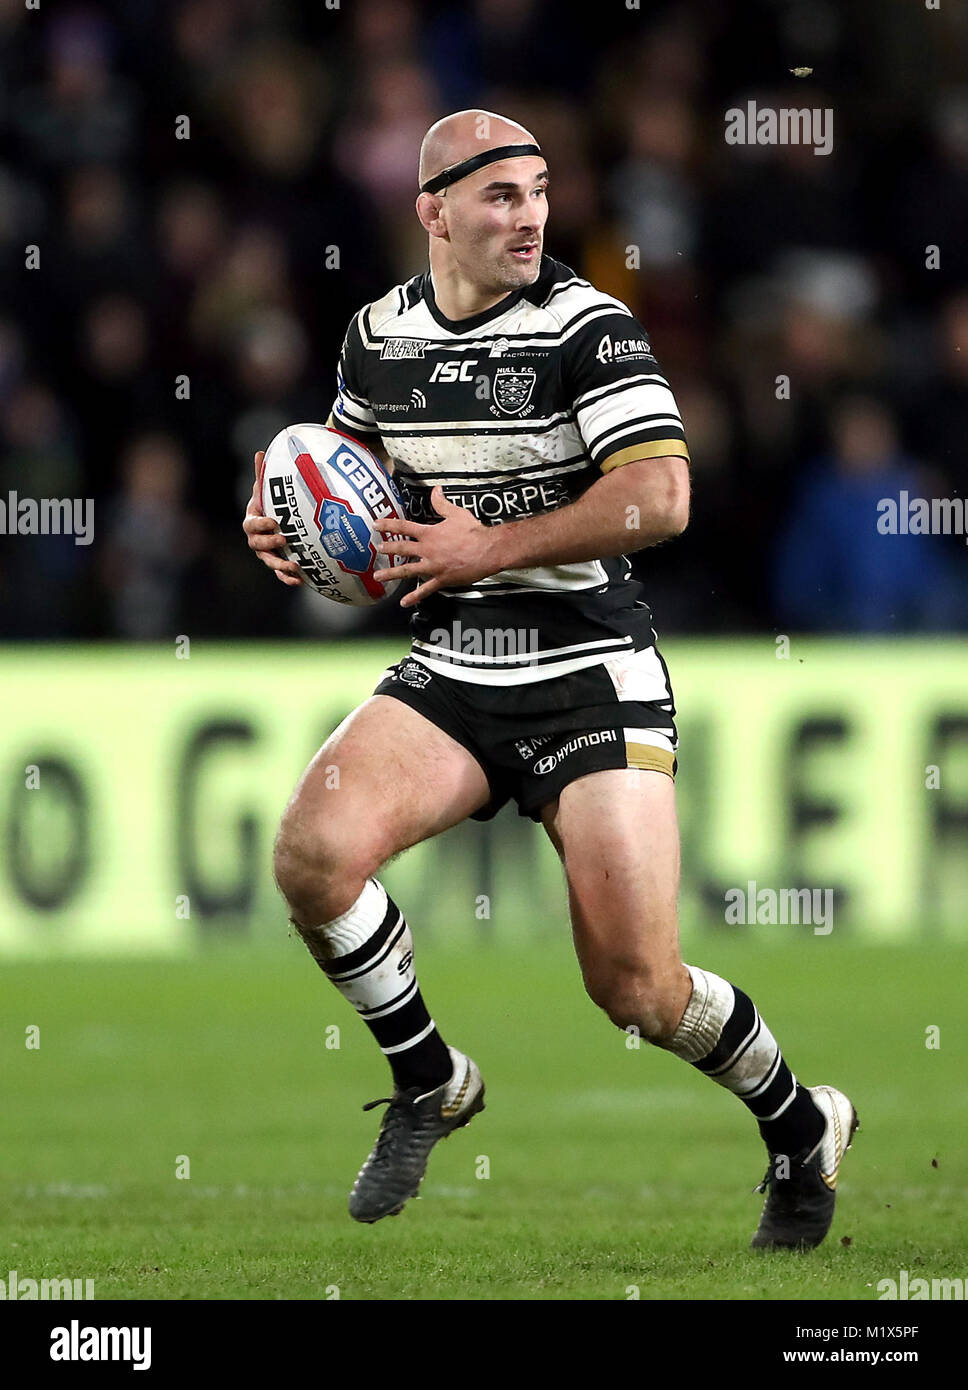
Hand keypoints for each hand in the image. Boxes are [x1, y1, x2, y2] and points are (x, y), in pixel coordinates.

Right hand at [242, 451, 303, 586]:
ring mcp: (267, 554)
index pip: (252, 524)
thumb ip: (263, 475)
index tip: (273, 521)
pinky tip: (300, 580)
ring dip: (280, 564)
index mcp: (253, 521)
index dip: (261, 524)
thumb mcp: (267, 490)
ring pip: (269, 562)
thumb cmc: (271, 504)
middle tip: (283, 539)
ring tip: (294, 565)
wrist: (278, 521)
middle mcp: (257, 540)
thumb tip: (261, 452)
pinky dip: (288, 578)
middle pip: (257, 545)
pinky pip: (281, 574)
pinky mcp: (279, 564)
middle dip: (269, 543)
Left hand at [373, 487, 498, 607]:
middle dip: (388, 548)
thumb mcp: (456, 513)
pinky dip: (414, 596)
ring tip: (379, 576)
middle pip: (402, 549)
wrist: (488, 550)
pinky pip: (425, 589)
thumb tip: (436, 490)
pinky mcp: (441, 579)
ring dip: (392, 573)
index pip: (404, 527)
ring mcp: (433, 566)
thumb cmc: (474, 532)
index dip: (388, 525)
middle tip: (378, 549)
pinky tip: (404, 602)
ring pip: (408, 570)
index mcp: (430, 534)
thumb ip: (441, 503)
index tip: (377, 525)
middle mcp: (428, 550)